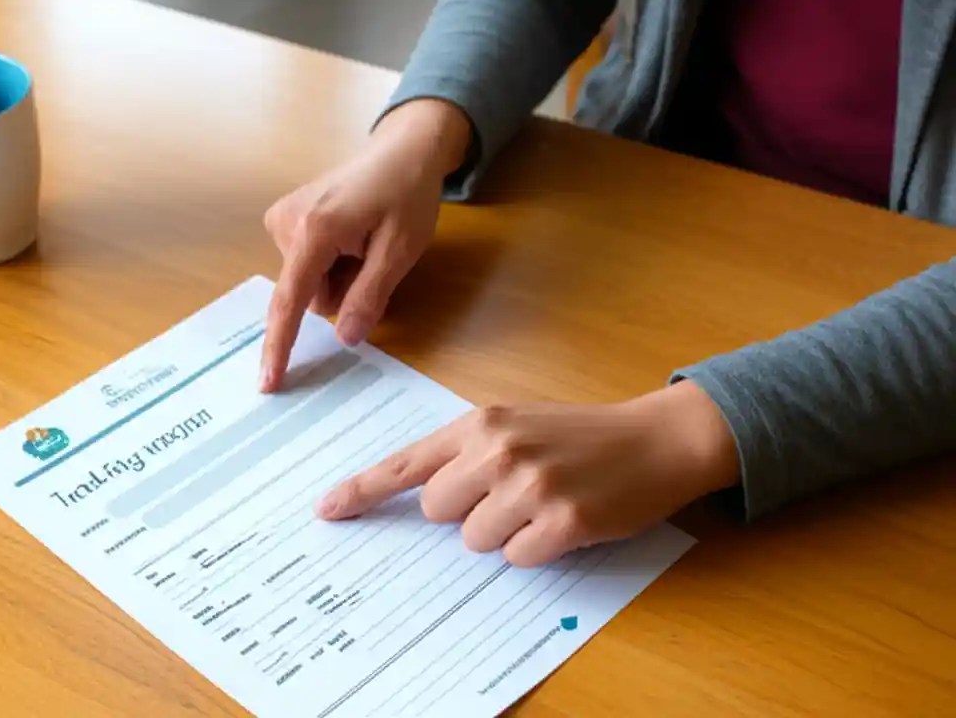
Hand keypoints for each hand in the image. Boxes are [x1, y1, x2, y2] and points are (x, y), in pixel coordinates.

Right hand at [259, 99, 470, 391]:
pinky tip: (352, 236)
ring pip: (308, 282)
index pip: (290, 302)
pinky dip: (331, 261)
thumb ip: (369, 296)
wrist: (402, 150)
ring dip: (339, 275)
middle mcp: (287, 224)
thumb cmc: (407, 195)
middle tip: (374, 255)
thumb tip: (345, 338)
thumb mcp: (400, 251)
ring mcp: (282, 218)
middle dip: (341, 290)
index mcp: (314, 232)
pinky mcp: (285, 218)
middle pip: (308, 294)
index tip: (268, 382)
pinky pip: (306, 264)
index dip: (280, 346)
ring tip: (365, 241)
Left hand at [316, 382, 739, 566]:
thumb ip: (468, 453)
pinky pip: (518, 558)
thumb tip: (426, 498)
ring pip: (475, 540)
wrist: (655, 439)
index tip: (327, 510)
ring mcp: (530, 485)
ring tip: (543, 504)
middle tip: (509, 496)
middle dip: (465, 514)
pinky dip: (537, 550)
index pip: (406, 464)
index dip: (362, 491)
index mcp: (480, 424)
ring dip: (505, 534)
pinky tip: (564, 521)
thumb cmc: (579, 436)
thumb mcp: (516, 425)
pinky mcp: (563, 521)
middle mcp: (498, 450)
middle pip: (437, 511)